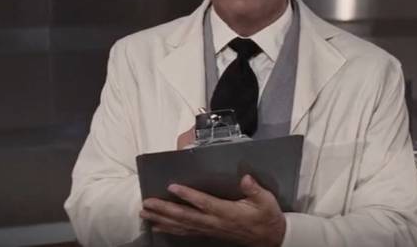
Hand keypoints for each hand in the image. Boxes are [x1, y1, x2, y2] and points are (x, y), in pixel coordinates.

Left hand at [140, 174, 285, 246]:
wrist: (270, 238)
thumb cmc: (267, 216)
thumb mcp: (266, 201)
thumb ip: (254, 189)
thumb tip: (245, 177)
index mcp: (227, 212)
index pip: (204, 203)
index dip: (188, 196)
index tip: (172, 187)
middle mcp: (215, 222)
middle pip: (186, 217)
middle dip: (165, 210)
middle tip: (147, 203)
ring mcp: (210, 229)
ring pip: (182, 225)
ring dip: (162, 219)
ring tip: (146, 213)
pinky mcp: (208, 233)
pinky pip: (186, 232)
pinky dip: (170, 229)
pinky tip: (158, 225)